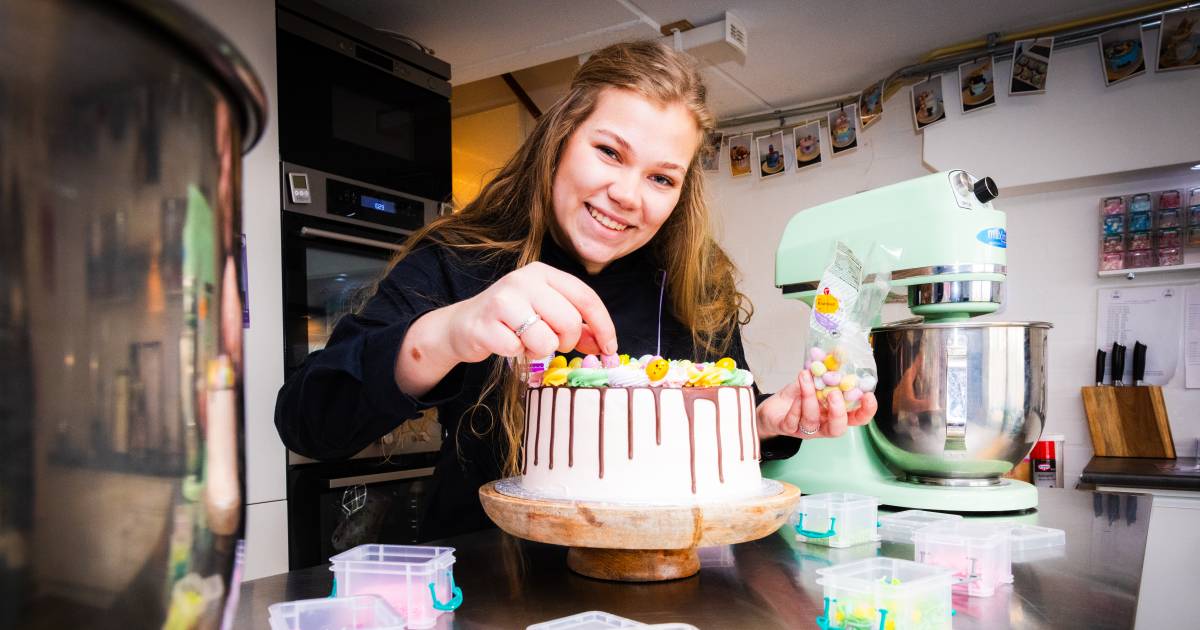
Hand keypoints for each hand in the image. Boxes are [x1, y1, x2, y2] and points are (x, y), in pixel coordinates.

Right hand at [445, 261, 618, 361]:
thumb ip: (576, 325)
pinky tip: (507, 343)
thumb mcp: (545, 313)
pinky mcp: (486, 323)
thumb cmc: (511, 319)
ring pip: (546, 339)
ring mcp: (503, 300)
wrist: (463, 325)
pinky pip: (519, 350)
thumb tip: (605, 344)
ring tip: (525, 342)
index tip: (609, 348)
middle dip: (567, 342)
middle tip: (553, 343)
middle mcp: (524, 280)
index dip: (603, 325)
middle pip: (569, 321)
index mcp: (543, 273)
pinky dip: (517, 354)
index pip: (586, 297)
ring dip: (540, 350)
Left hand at [756, 370, 876, 438]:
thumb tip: (836, 353)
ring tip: (806, 377)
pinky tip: (796, 390)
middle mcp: (823, 425)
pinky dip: (795, 405)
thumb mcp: (813, 380)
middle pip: (838, 428)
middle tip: (834, 393)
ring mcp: (806, 429)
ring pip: (811, 420)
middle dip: (838, 411)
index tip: (868, 395)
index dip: (866, 410)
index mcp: (835, 414)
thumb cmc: (798, 395)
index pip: (857, 418)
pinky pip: (793, 421)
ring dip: (809, 397)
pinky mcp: (788, 428)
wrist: (773, 408)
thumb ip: (825, 370)